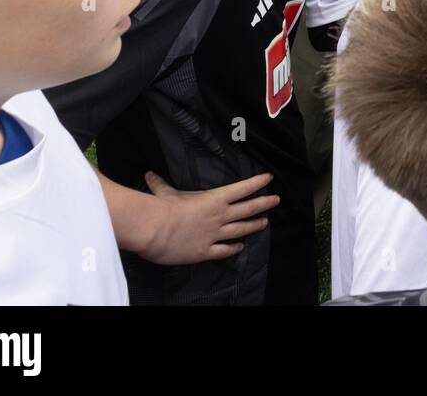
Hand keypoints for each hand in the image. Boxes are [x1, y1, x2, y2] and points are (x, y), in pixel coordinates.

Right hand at [138, 170, 278, 265]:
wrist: (155, 230)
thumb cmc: (162, 207)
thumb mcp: (163, 192)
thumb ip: (160, 183)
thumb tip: (149, 174)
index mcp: (214, 199)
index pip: (242, 188)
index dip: (257, 182)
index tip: (269, 178)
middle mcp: (220, 216)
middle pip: (248, 209)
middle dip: (264, 204)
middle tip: (276, 200)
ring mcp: (215, 235)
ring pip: (241, 230)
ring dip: (254, 226)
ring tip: (265, 223)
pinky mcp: (206, 252)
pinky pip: (225, 251)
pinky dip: (234, 249)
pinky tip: (240, 248)